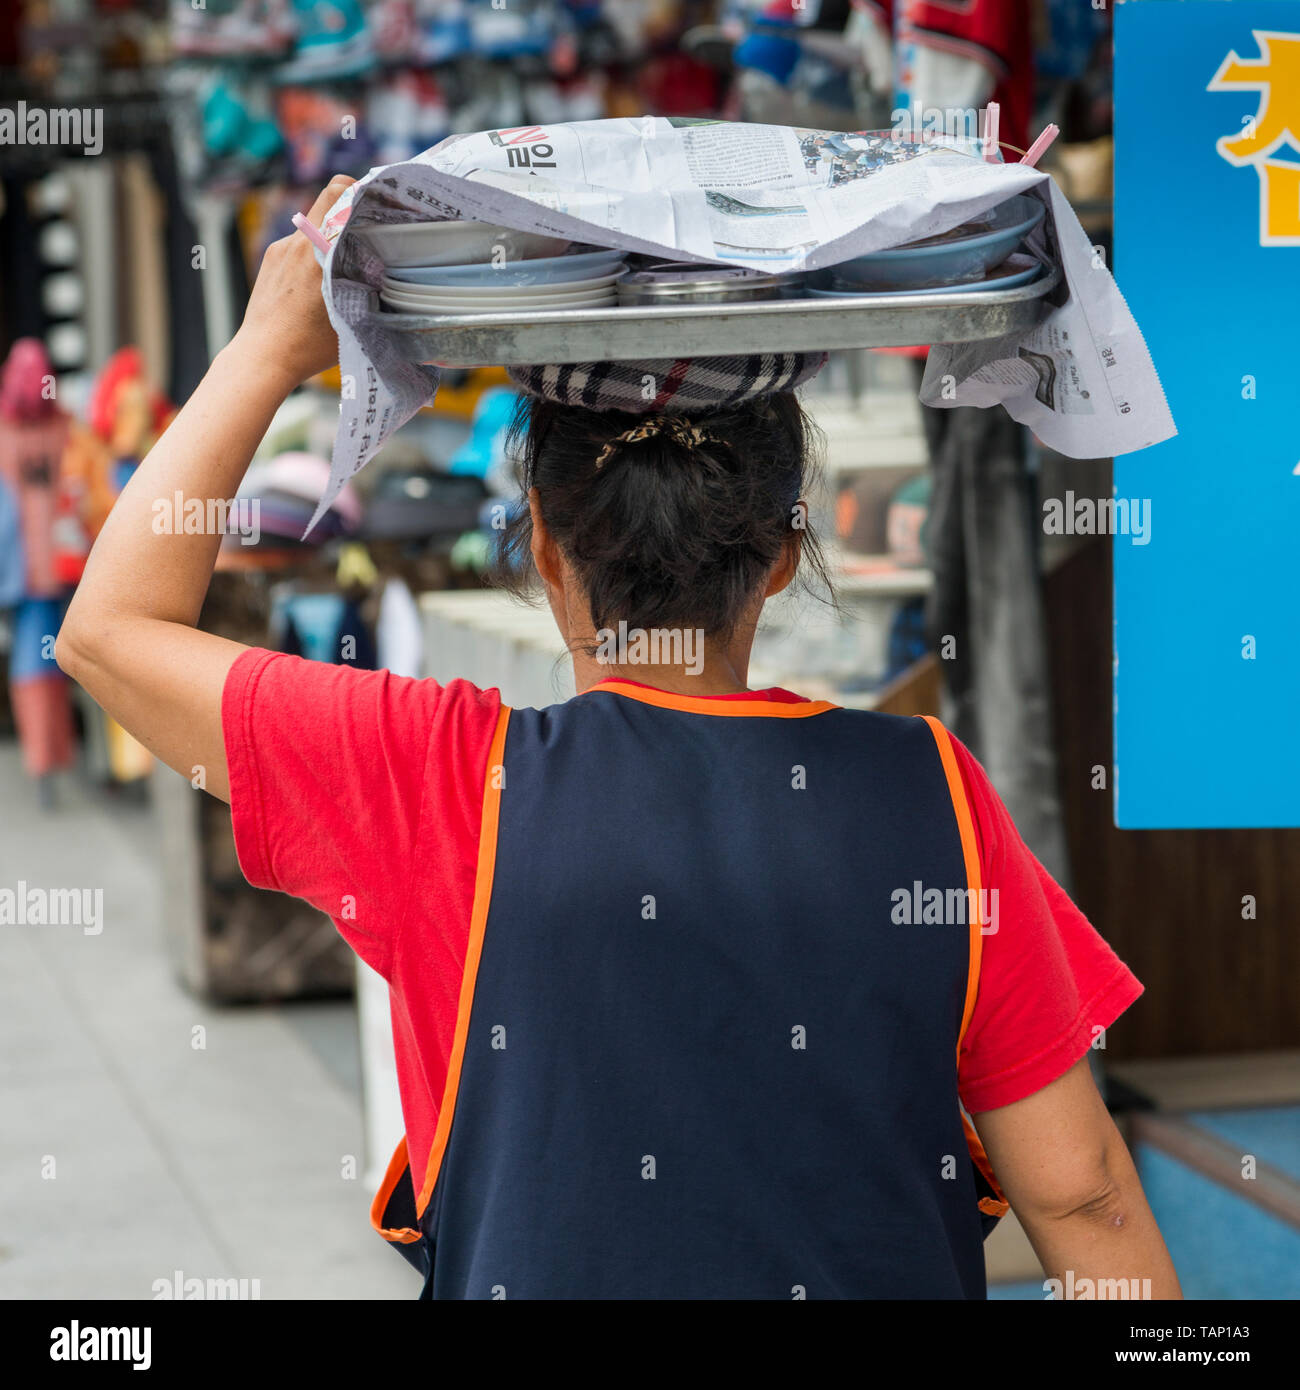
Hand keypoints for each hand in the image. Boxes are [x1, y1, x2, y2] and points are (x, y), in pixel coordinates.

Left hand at [231, 174, 355, 388]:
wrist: (262, 356)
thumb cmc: (307, 346)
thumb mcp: (350, 318)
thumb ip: (366, 290)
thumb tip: (385, 275)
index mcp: (318, 251)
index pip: (336, 195)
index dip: (358, 190)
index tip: (375, 201)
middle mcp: (297, 242)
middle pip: (325, 201)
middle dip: (347, 207)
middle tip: (366, 225)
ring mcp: (280, 249)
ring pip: (312, 226)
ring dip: (329, 235)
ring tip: (342, 264)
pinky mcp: (269, 260)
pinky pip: (297, 244)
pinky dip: (311, 253)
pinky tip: (317, 282)